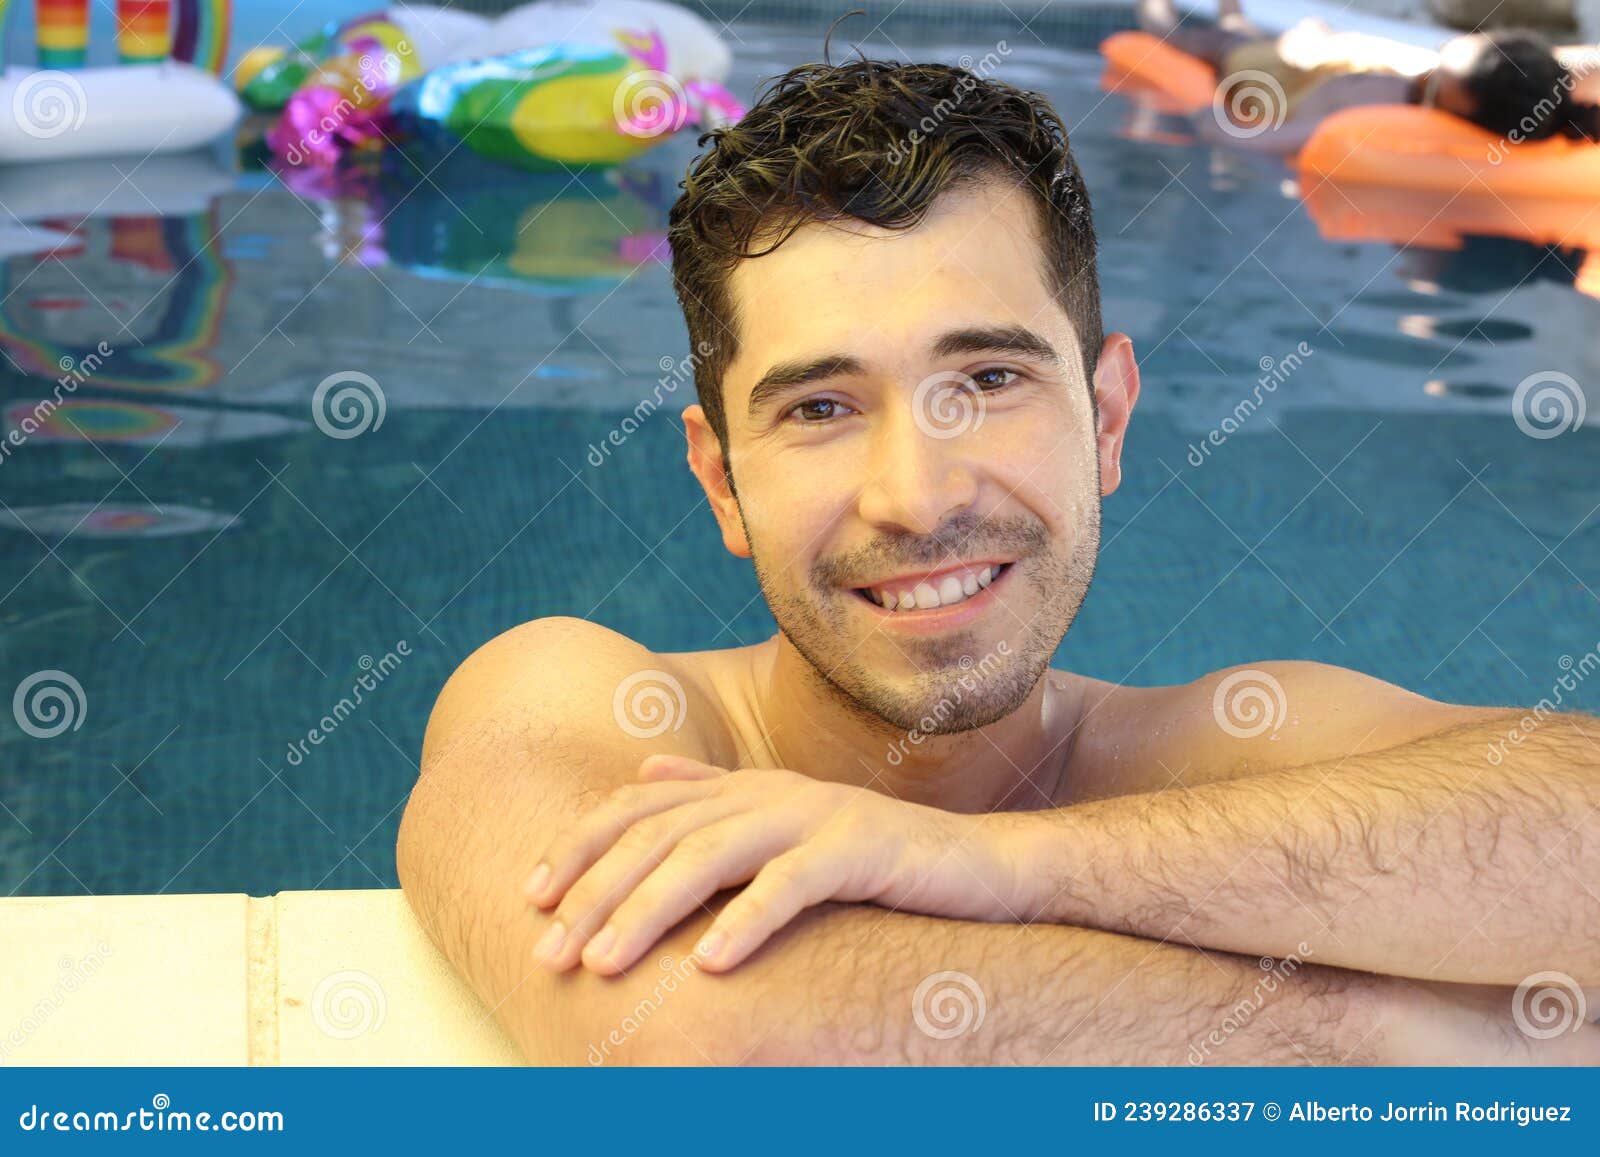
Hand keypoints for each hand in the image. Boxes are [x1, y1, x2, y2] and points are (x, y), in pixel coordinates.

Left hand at [523, 755, 1027, 974]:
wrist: (976, 864)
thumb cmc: (870, 858)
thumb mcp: (784, 820)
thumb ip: (715, 793)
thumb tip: (647, 767)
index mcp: (742, 787)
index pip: (640, 808)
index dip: (580, 846)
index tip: (529, 897)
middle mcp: (768, 792)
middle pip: (661, 834)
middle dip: (596, 891)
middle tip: (551, 951)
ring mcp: (815, 815)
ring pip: (711, 856)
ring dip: (649, 910)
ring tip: (604, 962)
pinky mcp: (860, 848)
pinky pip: (793, 884)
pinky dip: (748, 920)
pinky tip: (711, 964)